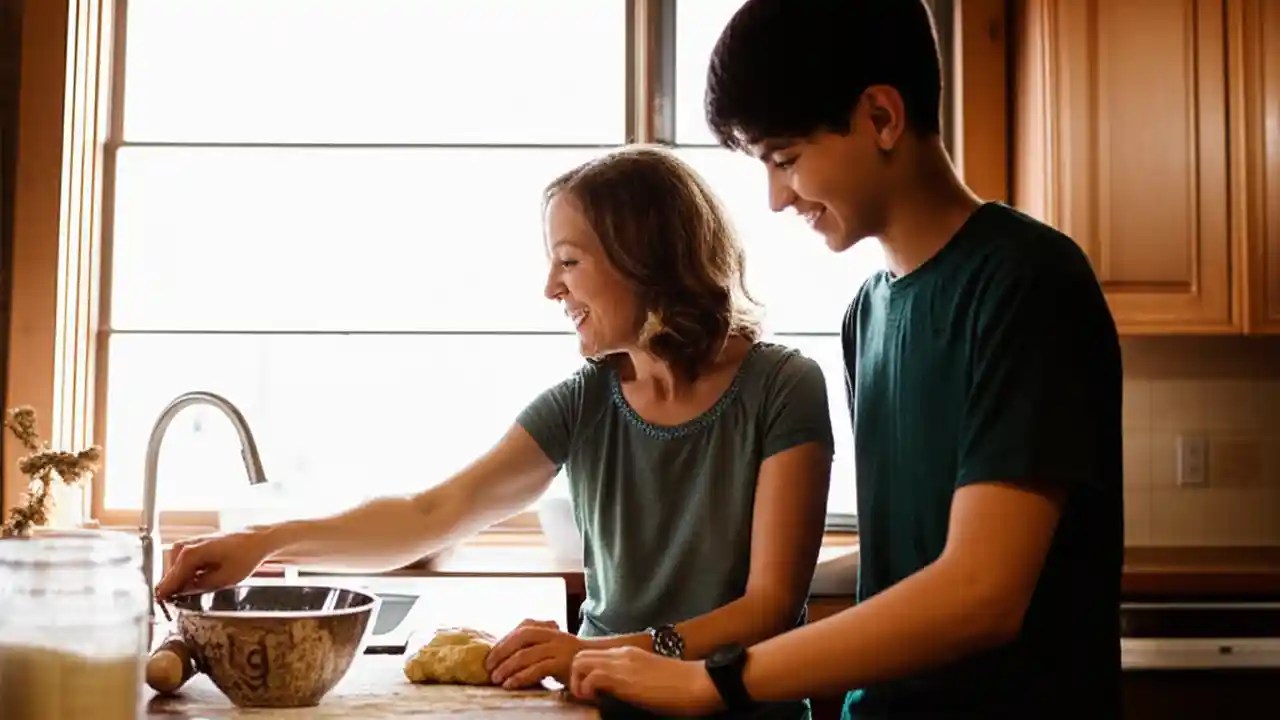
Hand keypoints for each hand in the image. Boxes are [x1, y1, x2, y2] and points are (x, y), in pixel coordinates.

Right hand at [155, 528, 274, 599]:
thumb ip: (199, 587)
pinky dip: (188, 573)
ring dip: (183, 580)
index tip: (161, 605)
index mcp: (190, 554)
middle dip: (176, 587)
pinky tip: (201, 579)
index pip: (170, 579)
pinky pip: (183, 562)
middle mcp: (185, 546)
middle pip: (170, 574)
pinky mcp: (195, 544)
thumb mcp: (224, 579)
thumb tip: (182, 594)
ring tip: (199, 588)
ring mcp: (189, 543)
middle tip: (185, 600)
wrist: (258, 538)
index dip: (166, 594)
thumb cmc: (246, 555)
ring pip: (176, 568)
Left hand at [485, 619, 582, 688]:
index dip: (504, 641)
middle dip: (502, 651)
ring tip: (496, 678)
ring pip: (527, 653)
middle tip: (488, 667)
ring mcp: (560, 648)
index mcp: (549, 629)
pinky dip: (521, 677)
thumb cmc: (570, 661)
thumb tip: (504, 654)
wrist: (598, 667)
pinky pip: (538, 668)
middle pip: (522, 637)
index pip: (522, 629)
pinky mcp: (564, 664)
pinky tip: (511, 684)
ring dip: (508, 667)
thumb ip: (534, 646)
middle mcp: (554, 635)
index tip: (490, 656)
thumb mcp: (552, 648)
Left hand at [569, 646, 722, 716]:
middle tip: (584, 697)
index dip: (584, 674)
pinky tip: (596, 702)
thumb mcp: (651, 679)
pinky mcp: (624, 677)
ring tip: (588, 699)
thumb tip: (622, 694)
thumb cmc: (683, 687)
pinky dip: (586, 690)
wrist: (700, 683)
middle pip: (580, 656)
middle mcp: (621, 654)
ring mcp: (622, 663)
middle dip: (574, 677)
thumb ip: (633, 681)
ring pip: (579, 661)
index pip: (593, 656)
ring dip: (577, 682)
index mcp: (628, 654)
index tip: (589, 693)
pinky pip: (590, 677)